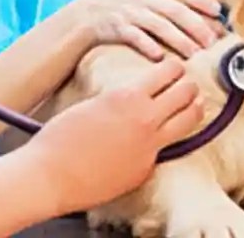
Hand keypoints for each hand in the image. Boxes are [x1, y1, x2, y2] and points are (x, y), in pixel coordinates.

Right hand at [27, 60, 203, 213]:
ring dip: (193, 109)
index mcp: (128, 97)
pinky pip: (166, 149)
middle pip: (187, 93)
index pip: (168, 72)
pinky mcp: (146, 169)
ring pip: (190, 121)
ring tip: (194, 106)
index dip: (175, 68)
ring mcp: (150, 147)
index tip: (175, 68)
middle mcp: (145, 119)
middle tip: (189, 85)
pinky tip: (162, 139)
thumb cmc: (60, 138)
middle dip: (190, 86)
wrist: (50, 176)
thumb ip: (120, 100)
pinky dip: (166, 141)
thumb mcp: (93, 104)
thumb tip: (134, 99)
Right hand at [73, 0, 225, 59]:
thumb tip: (212, 14)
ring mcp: (129, 12)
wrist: (85, 14)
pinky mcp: (115, 27)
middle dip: (195, 24)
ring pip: (158, 24)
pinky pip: (133, 36)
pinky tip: (160, 56)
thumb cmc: (125, 9)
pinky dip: (147, 45)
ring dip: (178, 38)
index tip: (217, 11)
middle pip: (174, 9)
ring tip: (194, 53)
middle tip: (213, 41)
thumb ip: (174, 2)